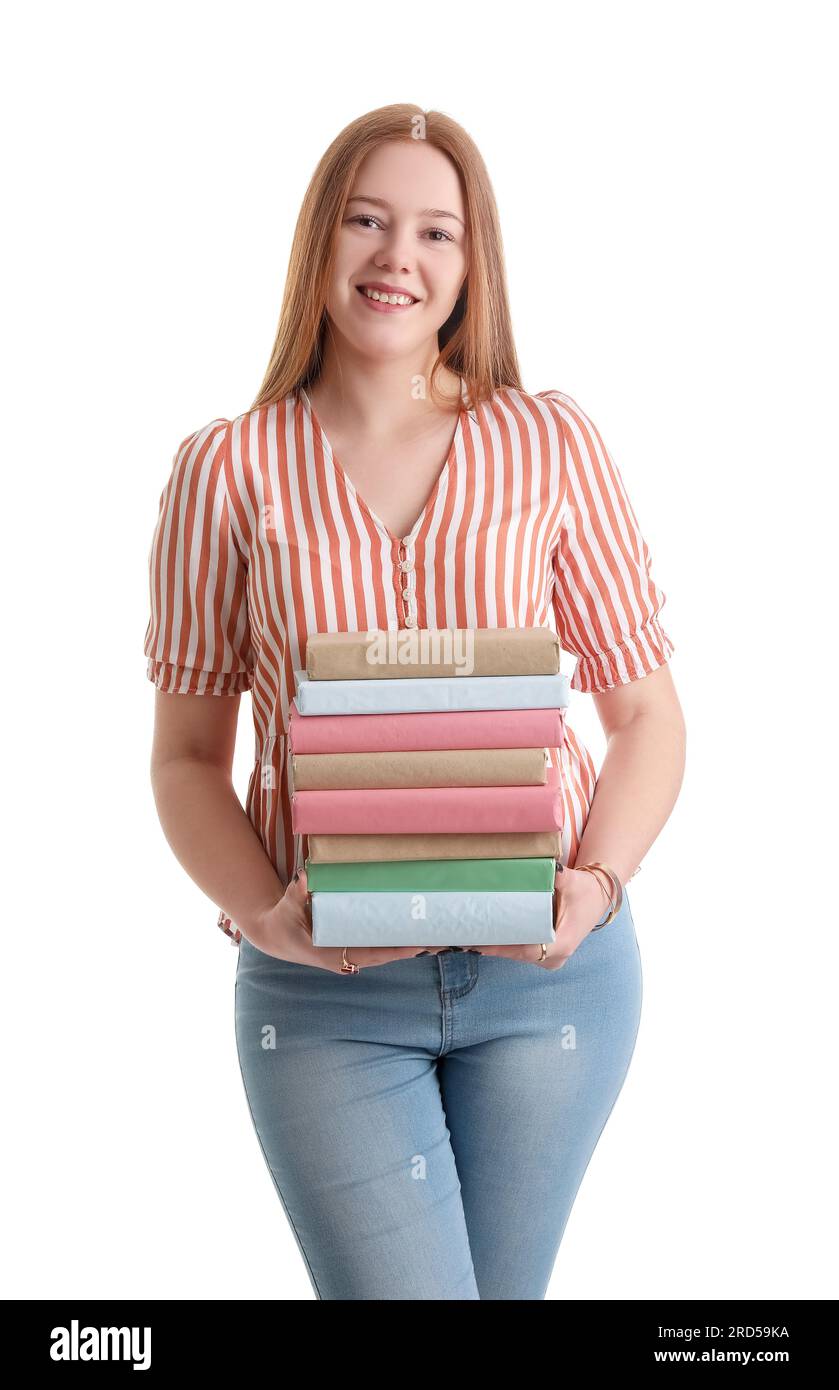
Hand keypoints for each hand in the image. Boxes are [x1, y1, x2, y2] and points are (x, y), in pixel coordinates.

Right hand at [241, 869, 447, 972]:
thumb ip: (296, 894)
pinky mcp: (352, 946)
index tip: (419, 945)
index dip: (397, 951)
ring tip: (439, 934)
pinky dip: (397, 939)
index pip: (373, 954)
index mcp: (333, 955)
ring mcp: (351, 954)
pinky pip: (379, 944)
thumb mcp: (287, 908)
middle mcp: (347, 958)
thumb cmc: (281, 923)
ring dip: (410, 944)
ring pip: (386, 951)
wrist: (275, 936)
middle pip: (387, 955)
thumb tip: (304, 877)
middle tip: (442, 938)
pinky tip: (415, 930)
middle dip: (413, 947)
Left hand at [476, 866, 609, 970]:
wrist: (597, 897)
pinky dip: (508, 946)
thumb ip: (557, 875)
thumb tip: (545, 866)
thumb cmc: (584, 890)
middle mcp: (556, 956)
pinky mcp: (548, 956)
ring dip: (499, 947)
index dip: (503, 948)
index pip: (527, 950)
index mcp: (563, 943)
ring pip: (519, 956)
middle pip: (519, 954)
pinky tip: (488, 938)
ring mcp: (552, 959)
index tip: (481, 943)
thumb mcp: (572, 881)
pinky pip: (523, 954)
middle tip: (467, 936)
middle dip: (494, 946)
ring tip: (472, 937)